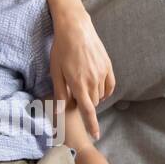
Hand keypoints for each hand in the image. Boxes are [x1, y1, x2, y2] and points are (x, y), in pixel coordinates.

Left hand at [50, 12, 114, 140]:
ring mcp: (102, 73)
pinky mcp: (108, 66)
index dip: (92, 125)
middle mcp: (93, 80)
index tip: (96, 136)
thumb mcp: (55, 71)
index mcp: (78, 84)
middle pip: (93, 103)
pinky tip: (96, 87)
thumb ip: (59, 92)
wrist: (75, 27)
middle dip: (85, 104)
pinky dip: (104, 90)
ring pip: (101, 94)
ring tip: (82, 85)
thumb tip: (58, 112)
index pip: (88, 110)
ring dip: (93, 96)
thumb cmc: (61, 49)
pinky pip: (110, 85)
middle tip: (74, 94)